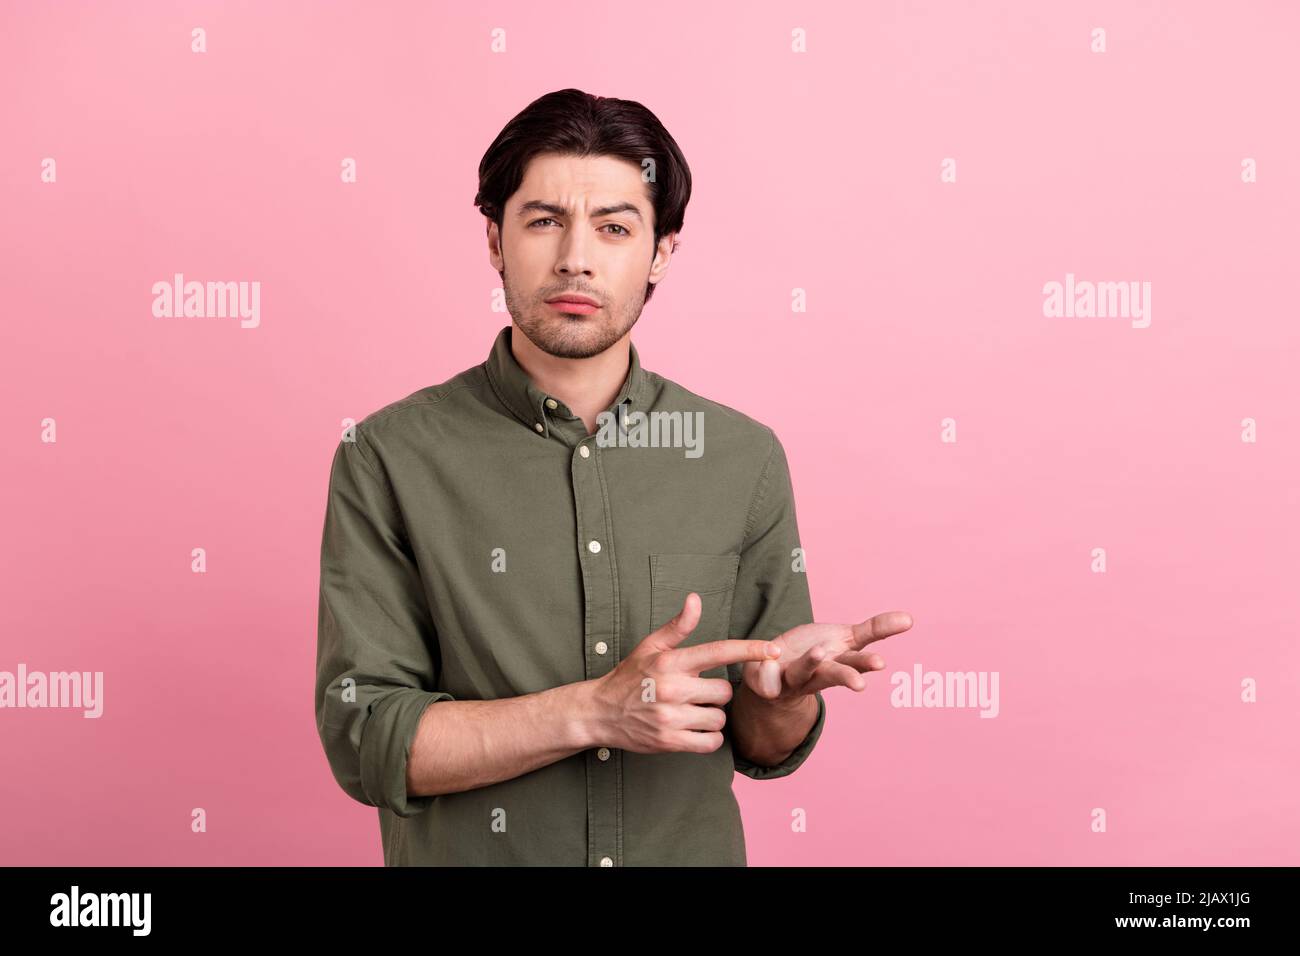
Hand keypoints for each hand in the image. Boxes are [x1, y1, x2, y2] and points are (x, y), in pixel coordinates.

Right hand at [589, 592, 781, 754]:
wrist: (599, 712)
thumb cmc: (630, 677)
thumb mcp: (650, 646)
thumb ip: (678, 626)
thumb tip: (695, 599)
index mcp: (672, 661)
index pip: (719, 651)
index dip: (750, 650)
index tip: (773, 650)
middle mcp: (672, 688)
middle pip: (724, 692)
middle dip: (716, 694)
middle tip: (696, 693)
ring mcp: (671, 716)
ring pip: (718, 718)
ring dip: (711, 717)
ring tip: (691, 712)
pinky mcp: (669, 742)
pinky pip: (710, 742)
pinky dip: (709, 739)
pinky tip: (695, 730)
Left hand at [740, 612, 913, 703]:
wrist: (778, 675)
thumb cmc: (818, 651)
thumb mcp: (848, 638)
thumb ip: (876, 629)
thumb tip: (910, 619)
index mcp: (841, 660)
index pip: (857, 660)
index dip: (866, 663)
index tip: (880, 663)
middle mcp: (819, 672)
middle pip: (835, 674)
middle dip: (847, 676)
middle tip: (860, 684)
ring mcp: (794, 677)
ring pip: (804, 672)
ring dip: (811, 664)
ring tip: (819, 652)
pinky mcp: (769, 680)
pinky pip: (766, 675)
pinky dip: (767, 670)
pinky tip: (768, 662)